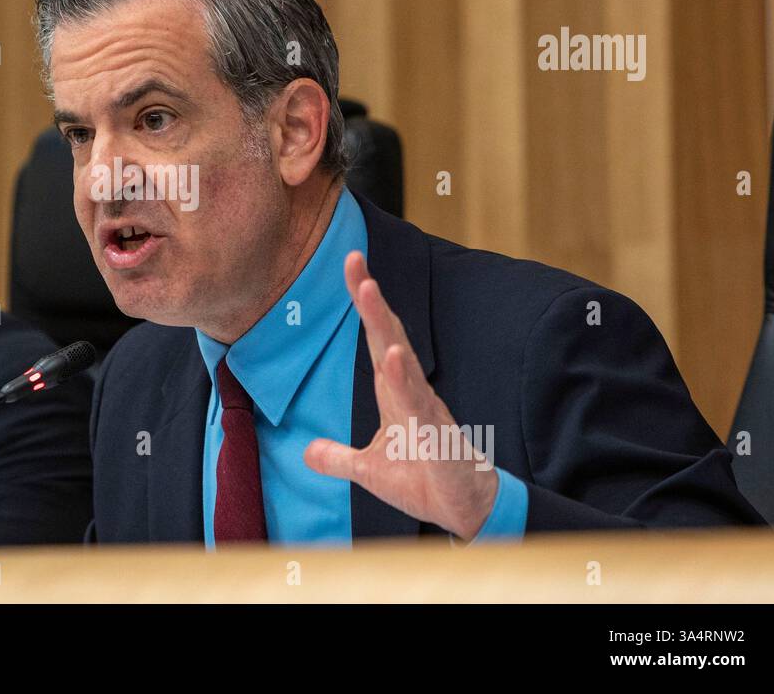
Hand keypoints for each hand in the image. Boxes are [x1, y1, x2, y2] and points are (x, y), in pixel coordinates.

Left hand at [303, 250, 498, 539]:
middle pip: (389, 336)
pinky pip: (421, 406)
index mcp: (394, 392)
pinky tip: (396, 360)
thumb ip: (339, 457)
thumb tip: (307, 453)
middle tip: (353, 261)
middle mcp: (411, 391)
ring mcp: (426, 411)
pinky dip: (407, 382)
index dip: (363, 303)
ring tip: (369, 293)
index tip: (350, 265)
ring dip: (386, 327)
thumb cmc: (424, 481)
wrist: (466, 511)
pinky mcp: (439, 438)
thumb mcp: (369, 472)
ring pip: (404, 362)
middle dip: (371, 299)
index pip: (376, 339)